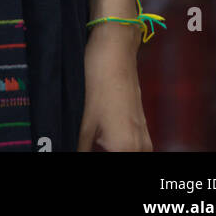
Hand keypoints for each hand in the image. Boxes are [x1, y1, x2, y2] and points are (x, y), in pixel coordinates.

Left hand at [77, 22, 152, 151]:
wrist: (116, 50)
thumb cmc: (100, 80)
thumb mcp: (85, 122)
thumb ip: (81, 148)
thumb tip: (70, 152)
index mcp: (125, 148)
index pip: (109, 164)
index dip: (91, 154)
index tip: (81, 147)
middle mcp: (141, 147)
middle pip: (121, 160)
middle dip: (101, 153)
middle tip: (84, 144)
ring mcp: (144, 137)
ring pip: (127, 156)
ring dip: (108, 151)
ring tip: (91, 140)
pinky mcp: (143, 128)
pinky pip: (131, 149)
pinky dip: (116, 148)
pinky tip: (100, 138)